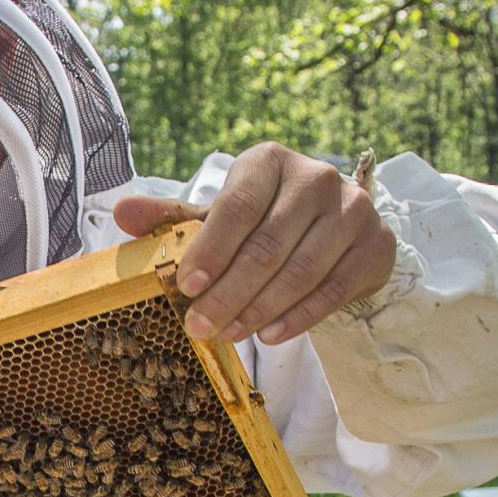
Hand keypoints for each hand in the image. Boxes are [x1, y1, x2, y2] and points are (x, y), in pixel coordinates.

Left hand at [113, 142, 396, 344]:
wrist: (332, 225)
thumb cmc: (261, 218)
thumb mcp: (216, 215)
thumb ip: (172, 218)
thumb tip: (122, 211)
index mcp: (269, 161)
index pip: (236, 207)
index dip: (210, 250)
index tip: (185, 287)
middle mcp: (316, 177)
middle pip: (267, 245)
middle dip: (228, 292)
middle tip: (199, 326)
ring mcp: (353, 209)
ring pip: (301, 270)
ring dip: (259, 309)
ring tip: (228, 334)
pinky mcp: (376, 244)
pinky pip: (335, 289)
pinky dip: (300, 316)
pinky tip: (270, 335)